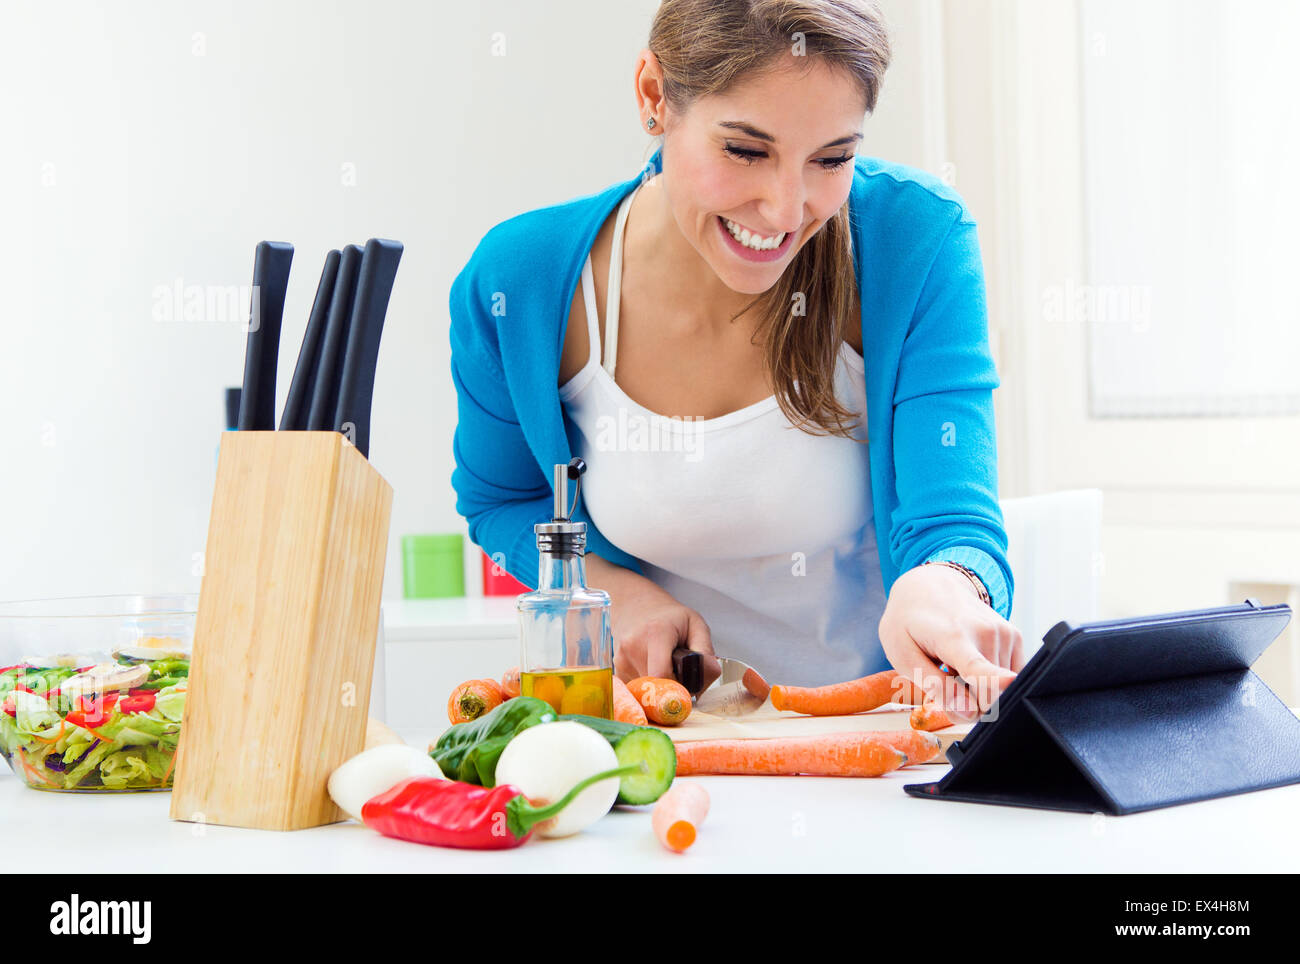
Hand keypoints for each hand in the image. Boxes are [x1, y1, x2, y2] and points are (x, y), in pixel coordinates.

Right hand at [587, 554, 720, 687]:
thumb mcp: (696, 625)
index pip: (662, 675)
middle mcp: (633, 646)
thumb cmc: (669, 617)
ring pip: (645, 690)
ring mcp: (620, 659)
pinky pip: (636, 689)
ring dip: (659, 687)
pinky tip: (653, 669)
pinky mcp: (616, 669)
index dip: (677, 687)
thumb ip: (705, 652)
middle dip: (671, 688)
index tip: (686, 686)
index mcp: (655, 633)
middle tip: (680, 675)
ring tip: (665, 667)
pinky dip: (648, 685)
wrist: (637, 606)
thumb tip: (705, 681)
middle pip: (655, 686)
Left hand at [878, 562, 1023, 721]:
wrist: (928, 586)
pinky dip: (990, 679)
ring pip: (1000, 690)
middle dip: (968, 704)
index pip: (978, 666)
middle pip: (989, 696)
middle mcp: (986, 633)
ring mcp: (1004, 633)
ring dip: (977, 689)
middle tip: (943, 682)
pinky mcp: (1015, 637)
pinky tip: (970, 662)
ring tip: (954, 665)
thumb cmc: (910, 622)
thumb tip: (968, 712)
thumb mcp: (903, 655)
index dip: (994, 682)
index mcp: (953, 637)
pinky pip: (1009, 679)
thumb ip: (934, 686)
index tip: (1010, 684)